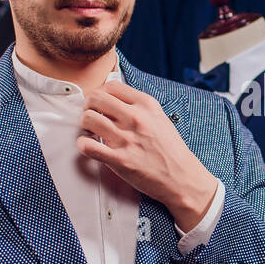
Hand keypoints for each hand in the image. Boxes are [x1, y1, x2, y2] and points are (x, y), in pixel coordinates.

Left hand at [78, 81, 215, 228]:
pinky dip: (83, 144)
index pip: (111, 86)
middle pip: (96, 99)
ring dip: (85, 125)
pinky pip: (87, 146)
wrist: (181, 177)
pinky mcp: (119, 159)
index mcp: (146, 105)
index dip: (100, 92)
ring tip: (91, 132)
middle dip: (88, 106)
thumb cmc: (171, 150)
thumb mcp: (160, 118)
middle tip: (91, 115)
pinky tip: (90, 146)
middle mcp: (136, 118)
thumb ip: (140, 106)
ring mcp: (126, 139)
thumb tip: (116, 99)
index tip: (99, 101)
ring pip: (88, 119)